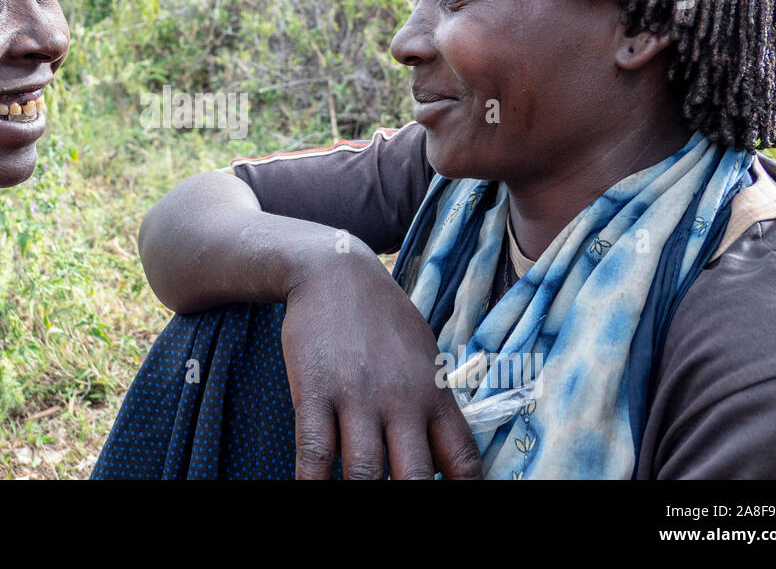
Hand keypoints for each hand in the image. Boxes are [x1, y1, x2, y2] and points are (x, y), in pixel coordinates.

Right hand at [281, 248, 481, 479]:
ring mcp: (356, 397)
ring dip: (362, 494)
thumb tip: (446, 462)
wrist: (335, 272)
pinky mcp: (314, 392)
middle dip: (408, 500)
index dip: (461, 493)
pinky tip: (313, 489)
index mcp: (434, 393)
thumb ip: (435, 407)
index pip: (462, 461)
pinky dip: (313, 483)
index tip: (453, 501)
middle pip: (415, 478)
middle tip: (397, 504)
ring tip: (358, 500)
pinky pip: (314, 453)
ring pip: (365, 474)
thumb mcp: (425, 356)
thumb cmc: (383, 318)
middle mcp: (401, 399)